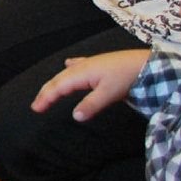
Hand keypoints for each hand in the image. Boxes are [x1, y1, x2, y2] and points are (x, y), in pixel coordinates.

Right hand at [31, 48, 148, 120]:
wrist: (145, 63)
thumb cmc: (127, 77)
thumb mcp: (110, 94)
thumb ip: (91, 105)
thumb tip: (75, 116)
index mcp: (81, 74)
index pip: (58, 87)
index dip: (46, 98)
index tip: (35, 109)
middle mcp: (81, 67)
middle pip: (58, 79)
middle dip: (46, 92)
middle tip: (37, 105)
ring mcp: (89, 63)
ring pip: (66, 73)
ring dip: (55, 83)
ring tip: (48, 92)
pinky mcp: (98, 63)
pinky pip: (77, 65)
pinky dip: (69, 68)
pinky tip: (68, 64)